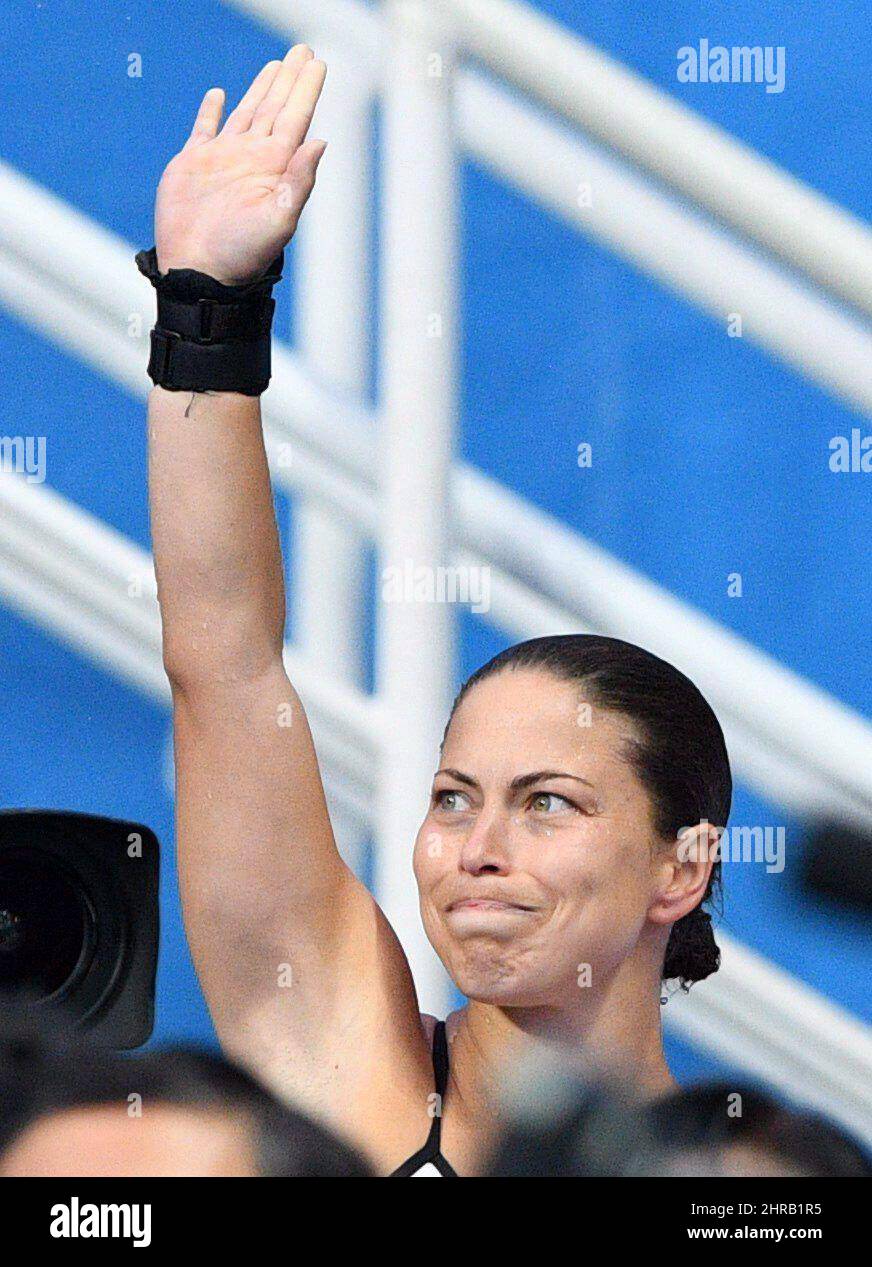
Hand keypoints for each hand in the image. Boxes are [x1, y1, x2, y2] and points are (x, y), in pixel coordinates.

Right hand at [155, 46, 327, 284]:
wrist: (198, 272)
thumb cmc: (241, 254)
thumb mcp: (279, 221)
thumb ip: (299, 181)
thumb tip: (320, 142)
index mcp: (274, 167)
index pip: (296, 118)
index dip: (307, 89)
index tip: (318, 63)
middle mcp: (252, 158)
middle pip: (275, 108)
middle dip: (289, 80)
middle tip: (304, 51)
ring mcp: (223, 158)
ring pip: (247, 112)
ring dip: (261, 89)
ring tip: (277, 66)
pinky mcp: (193, 163)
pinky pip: (205, 129)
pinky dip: (212, 111)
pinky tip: (220, 95)